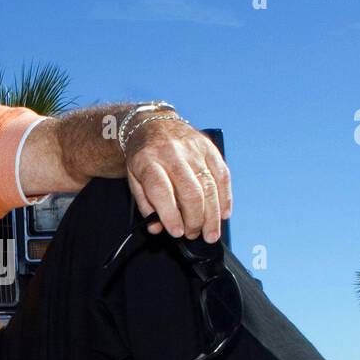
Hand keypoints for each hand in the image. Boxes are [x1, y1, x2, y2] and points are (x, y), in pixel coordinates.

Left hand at [124, 117, 231, 241]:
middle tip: (193, 235)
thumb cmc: (144, 157)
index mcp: (149, 161)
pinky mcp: (210, 148)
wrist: (154, 124)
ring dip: (212, 215)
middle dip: (195, 220)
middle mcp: (173, 154)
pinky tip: (224, 214)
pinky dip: (225, 198)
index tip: (177, 232)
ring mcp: (194, 150)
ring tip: (210, 233)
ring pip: (209, 186)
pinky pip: (222, 176)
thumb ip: (145, 205)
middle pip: (190, 192)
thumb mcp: (134, 179)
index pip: (162, 191)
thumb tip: (157, 228)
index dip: (171, 215)